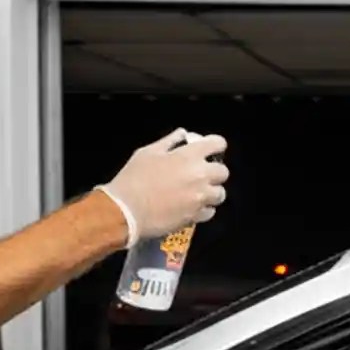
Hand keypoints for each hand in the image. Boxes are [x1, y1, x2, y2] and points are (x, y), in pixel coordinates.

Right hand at [98, 128, 229, 244]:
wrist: (126, 211)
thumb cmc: (133, 178)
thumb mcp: (147, 152)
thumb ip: (169, 141)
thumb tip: (183, 134)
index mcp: (189, 156)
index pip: (217, 144)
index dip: (216, 145)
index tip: (211, 149)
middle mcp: (200, 175)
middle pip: (223, 171)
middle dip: (214, 172)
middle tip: (201, 174)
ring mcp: (201, 197)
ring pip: (220, 193)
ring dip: (211, 192)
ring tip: (196, 192)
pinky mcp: (197, 215)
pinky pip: (210, 211)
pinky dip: (203, 209)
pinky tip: (190, 207)